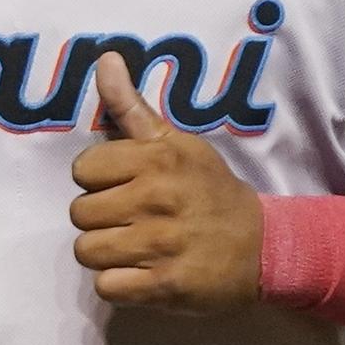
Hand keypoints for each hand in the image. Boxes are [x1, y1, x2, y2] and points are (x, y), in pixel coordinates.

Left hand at [67, 50, 263, 311]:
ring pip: (87, 251)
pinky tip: (143, 273)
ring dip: (106, 254)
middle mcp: (157, 198)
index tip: (123, 187)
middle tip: (133, 220)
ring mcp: (161, 244)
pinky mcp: (166, 285)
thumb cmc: (209, 191)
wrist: (264, 247)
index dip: (98, 181)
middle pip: (80, 213)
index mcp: (156, 160)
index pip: (83, 169)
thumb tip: (104, 59)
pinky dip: (120, 285)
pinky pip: (106, 286)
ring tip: (136, 247)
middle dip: (101, 220)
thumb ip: (131, 107)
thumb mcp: (177, 143)